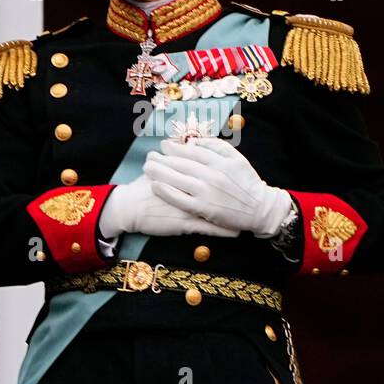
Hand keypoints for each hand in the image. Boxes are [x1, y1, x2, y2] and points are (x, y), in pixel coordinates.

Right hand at [98, 172, 240, 238]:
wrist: (129, 207)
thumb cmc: (142, 188)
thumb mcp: (160, 170)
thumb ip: (174, 161)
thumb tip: (184, 149)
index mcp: (187, 174)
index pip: (213, 173)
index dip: (229, 177)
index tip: (243, 180)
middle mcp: (192, 189)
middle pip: (220, 191)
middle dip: (237, 194)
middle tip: (253, 196)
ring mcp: (190, 207)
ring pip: (219, 211)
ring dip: (235, 214)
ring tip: (251, 217)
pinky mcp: (185, 223)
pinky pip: (209, 228)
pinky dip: (223, 231)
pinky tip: (236, 234)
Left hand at [143, 136, 292, 237]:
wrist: (259, 209)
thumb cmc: (248, 183)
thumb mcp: (238, 159)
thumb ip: (219, 147)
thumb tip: (198, 141)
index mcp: (220, 161)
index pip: (192, 151)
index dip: (176, 147)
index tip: (164, 145)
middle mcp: (212, 175)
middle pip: (182, 163)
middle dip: (163, 157)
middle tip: (151, 154)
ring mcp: (206, 192)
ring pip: (178, 178)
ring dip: (160, 171)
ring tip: (148, 166)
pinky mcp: (203, 208)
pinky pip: (180, 198)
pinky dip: (166, 191)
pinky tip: (154, 185)